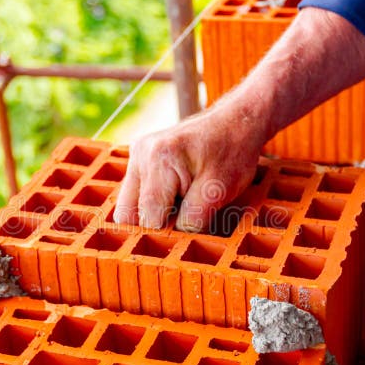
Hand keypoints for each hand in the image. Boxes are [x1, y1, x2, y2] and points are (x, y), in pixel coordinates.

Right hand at [114, 101, 268, 231]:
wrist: (236, 122)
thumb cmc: (232, 152)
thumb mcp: (218, 192)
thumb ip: (192, 220)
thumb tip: (172, 242)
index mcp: (159, 159)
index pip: (148, 216)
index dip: (166, 232)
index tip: (187, 231)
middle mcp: (141, 154)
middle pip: (128, 213)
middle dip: (154, 223)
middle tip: (185, 216)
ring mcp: (138, 155)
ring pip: (129, 205)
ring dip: (154, 212)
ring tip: (183, 202)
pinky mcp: (140, 159)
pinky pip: (137, 193)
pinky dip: (155, 201)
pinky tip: (178, 194)